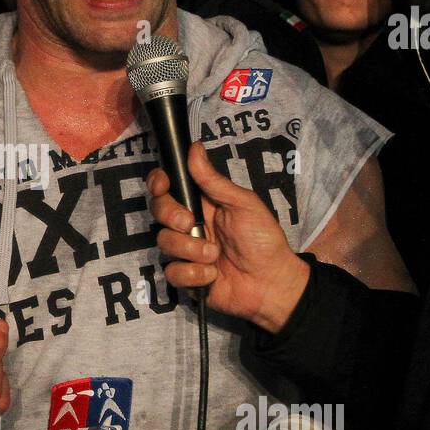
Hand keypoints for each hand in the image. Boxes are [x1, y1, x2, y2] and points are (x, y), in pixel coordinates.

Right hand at [147, 142, 310, 333]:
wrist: (272, 282)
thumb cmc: (263, 239)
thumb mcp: (243, 204)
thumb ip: (214, 180)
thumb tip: (194, 148)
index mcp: (201, 204)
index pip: (167, 187)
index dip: (158, 183)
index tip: (163, 186)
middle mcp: (189, 225)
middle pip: (157, 211)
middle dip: (170, 215)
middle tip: (191, 223)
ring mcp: (185, 251)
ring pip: (163, 242)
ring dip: (191, 249)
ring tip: (215, 255)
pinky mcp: (186, 277)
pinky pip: (172, 272)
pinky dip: (193, 274)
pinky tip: (213, 275)